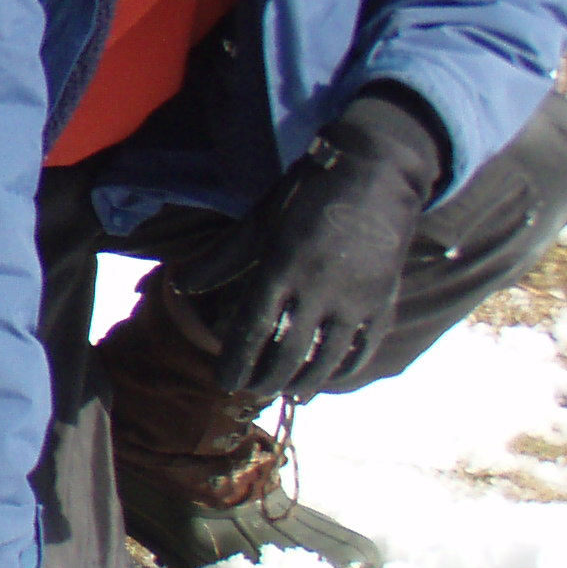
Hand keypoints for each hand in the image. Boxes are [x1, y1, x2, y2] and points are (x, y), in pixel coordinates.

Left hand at [176, 89, 442, 403]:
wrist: (376, 172)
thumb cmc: (306, 194)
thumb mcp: (260, 220)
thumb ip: (223, 258)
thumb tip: (182, 285)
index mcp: (281, 268)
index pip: (252, 328)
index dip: (237, 360)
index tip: (224, 381)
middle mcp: (319, 290)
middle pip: (288, 352)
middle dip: (266, 377)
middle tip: (252, 391)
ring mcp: (356, 298)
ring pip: (327, 357)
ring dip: (306, 382)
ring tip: (290, 395)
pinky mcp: (384, 299)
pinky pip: (364, 346)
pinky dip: (346, 368)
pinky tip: (330, 377)